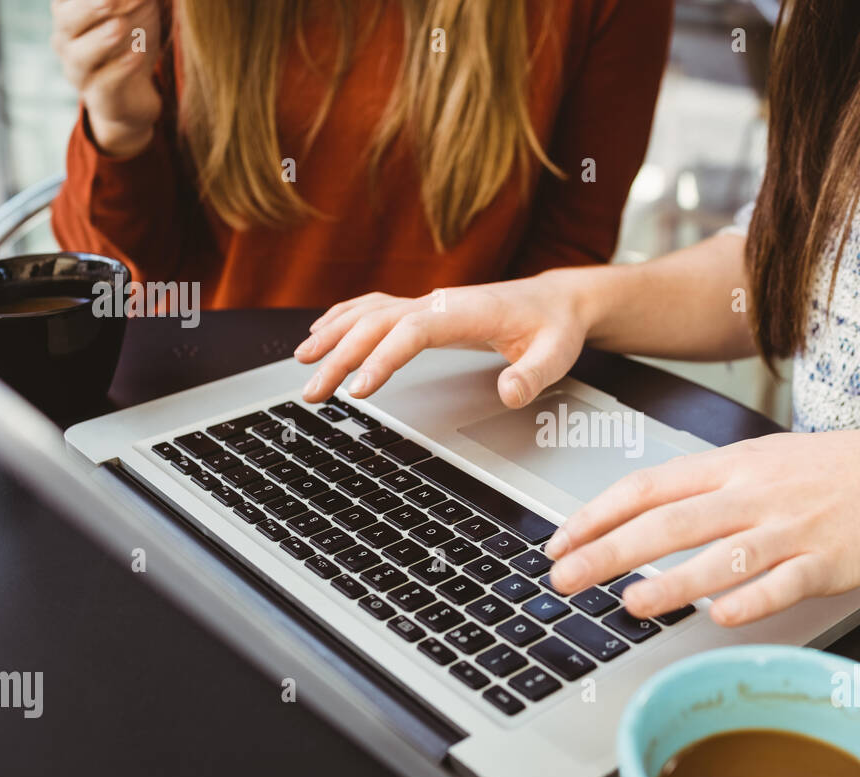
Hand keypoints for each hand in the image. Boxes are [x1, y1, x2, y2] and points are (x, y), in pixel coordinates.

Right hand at [51, 0, 162, 157]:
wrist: (139, 91)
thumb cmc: (132, 39)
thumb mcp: (138, 8)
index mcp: (68, 13)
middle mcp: (66, 41)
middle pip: (65, 21)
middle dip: (88, 8)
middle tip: (111, 0)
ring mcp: (78, 71)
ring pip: (79, 56)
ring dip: (100, 40)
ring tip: (121, 26)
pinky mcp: (99, 97)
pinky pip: (104, 84)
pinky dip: (120, 68)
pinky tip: (137, 54)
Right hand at [294, 272, 590, 406]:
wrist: (557, 300)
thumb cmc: (555, 327)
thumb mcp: (557, 354)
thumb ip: (534, 375)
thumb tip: (509, 393)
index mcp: (465, 311)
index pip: (411, 332)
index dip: (381, 358)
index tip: (359, 389)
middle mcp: (439, 302)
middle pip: (377, 323)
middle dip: (340, 356)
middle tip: (314, 393)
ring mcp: (429, 303)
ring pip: (368, 313)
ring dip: (333, 336)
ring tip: (302, 364)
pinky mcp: (425, 309)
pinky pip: (374, 309)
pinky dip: (343, 319)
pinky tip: (321, 334)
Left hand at [544, 430, 859, 626]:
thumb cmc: (822, 471)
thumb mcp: (754, 459)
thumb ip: (699, 486)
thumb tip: (637, 511)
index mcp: (727, 466)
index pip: (647, 487)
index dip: (597, 515)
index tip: (559, 542)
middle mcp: (751, 494)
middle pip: (669, 522)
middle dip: (609, 550)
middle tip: (565, 579)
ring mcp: (788, 528)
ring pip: (722, 555)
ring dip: (673, 581)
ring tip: (630, 604)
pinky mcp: (825, 562)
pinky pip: (783, 583)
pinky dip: (751, 600)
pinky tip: (720, 617)